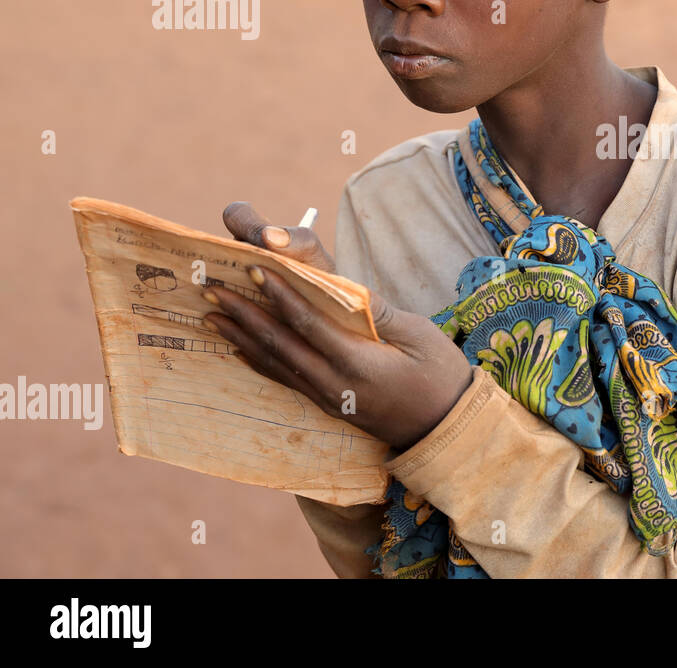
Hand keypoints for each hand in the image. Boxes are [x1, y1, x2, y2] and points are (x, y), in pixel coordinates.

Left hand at [207, 202, 473, 449]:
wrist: (444, 428)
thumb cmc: (440, 375)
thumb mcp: (420, 336)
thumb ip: (379, 312)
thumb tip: (343, 286)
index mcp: (358, 364)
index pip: (308, 324)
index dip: (279, 295)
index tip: (253, 268)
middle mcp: (333, 384)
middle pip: (280, 345)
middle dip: (244, 314)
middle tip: (211, 289)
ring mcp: (327, 397)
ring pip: (275, 363)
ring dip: (240, 337)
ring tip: (211, 314)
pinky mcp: (326, 403)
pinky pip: (284, 379)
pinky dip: (257, 360)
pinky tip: (237, 348)